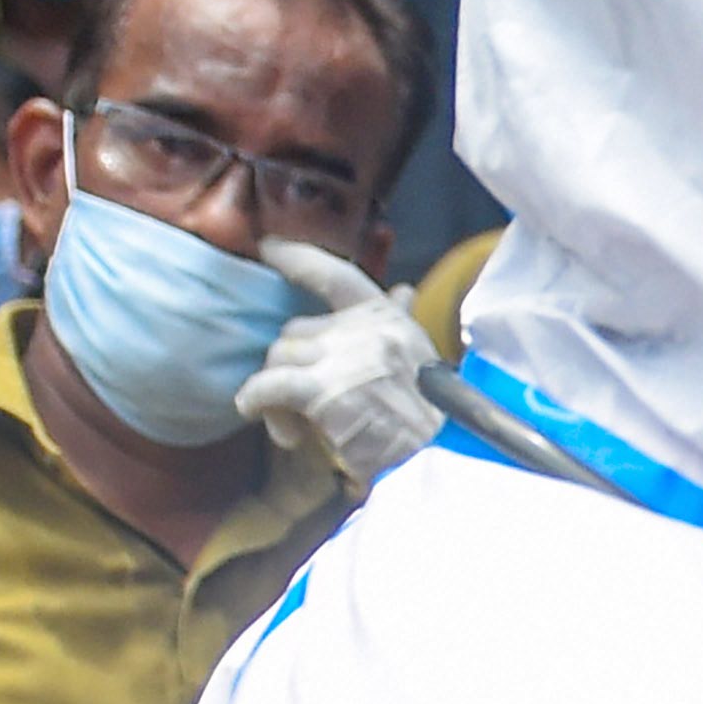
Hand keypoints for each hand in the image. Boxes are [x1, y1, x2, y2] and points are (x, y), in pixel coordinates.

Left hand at [234, 242, 441, 483]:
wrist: (446, 456)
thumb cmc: (434, 419)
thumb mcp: (420, 360)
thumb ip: (400, 324)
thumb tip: (401, 291)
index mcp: (389, 321)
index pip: (339, 277)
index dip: (301, 259)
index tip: (270, 247)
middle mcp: (366, 330)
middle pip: (295, 331)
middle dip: (292, 367)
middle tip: (300, 404)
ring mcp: (344, 358)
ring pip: (278, 358)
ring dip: (276, 394)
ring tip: (297, 427)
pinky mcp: (323, 392)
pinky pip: (268, 386)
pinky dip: (256, 401)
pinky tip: (261, 417)